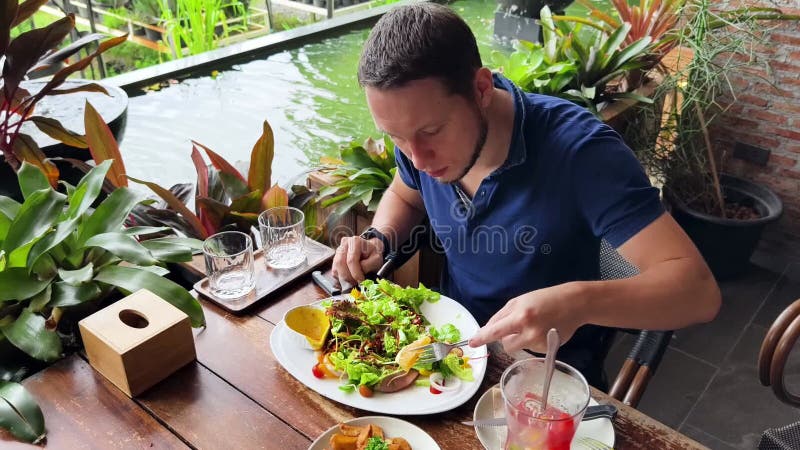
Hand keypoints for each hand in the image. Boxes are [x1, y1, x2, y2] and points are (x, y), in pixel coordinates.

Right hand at [331, 236, 383, 286]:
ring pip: (335, 269)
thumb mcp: (377, 259)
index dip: (355, 273)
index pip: (351, 259)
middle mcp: (344, 244)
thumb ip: (368, 265)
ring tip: (353, 283)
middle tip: (355, 284)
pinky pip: (334, 273)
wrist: (369, 252)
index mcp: (355, 241)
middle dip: (348, 277)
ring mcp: (338, 252)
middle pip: (340, 263)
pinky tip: (349, 280)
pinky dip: (341, 279)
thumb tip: (359, 273)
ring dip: (344, 279)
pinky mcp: (334, 260)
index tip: (361, 281)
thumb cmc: (373, 255)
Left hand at [468, 283, 585, 353]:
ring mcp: (540, 343)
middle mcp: (530, 332)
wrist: (574, 304)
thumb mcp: (519, 301)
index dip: (482, 338)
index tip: (472, 343)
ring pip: (519, 348)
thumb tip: (488, 330)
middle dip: (506, 338)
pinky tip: (543, 330)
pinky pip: (531, 349)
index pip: (496, 331)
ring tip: (535, 325)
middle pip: (506, 345)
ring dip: (520, 339)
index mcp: (520, 317)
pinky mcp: (547, 350)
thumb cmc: (544, 299)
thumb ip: (501, 316)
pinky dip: (532, 341)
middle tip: (516, 326)